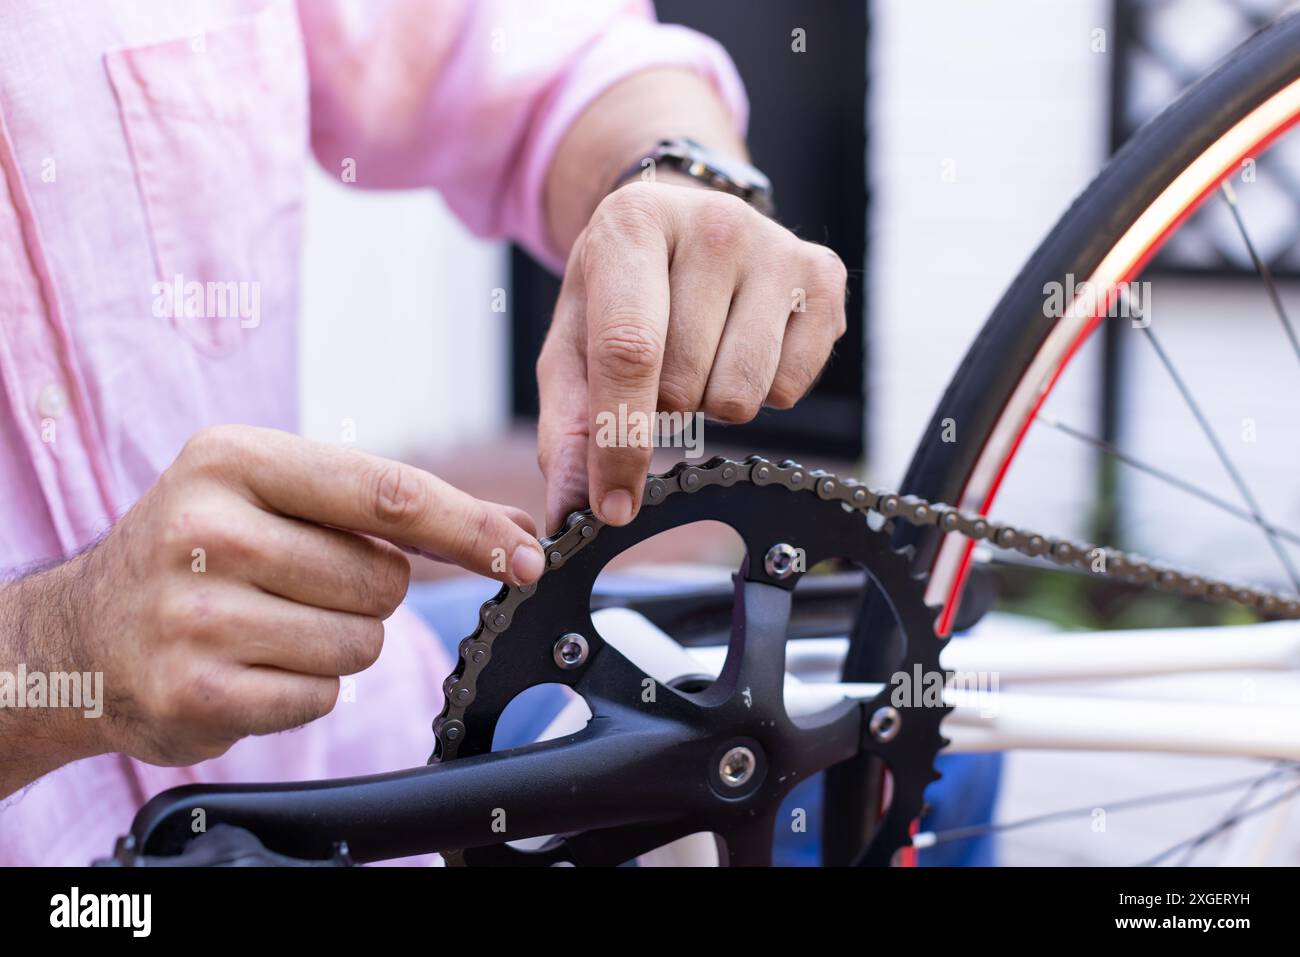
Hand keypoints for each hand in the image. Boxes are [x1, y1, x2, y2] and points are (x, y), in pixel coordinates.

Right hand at [35, 426, 544, 769]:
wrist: (83, 633)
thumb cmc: (203, 551)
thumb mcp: (267, 492)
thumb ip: (382, 505)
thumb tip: (514, 531)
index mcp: (232, 459)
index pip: (387, 493)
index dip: (470, 527)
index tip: (527, 551)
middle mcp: (206, 530)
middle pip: (383, 579)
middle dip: (369, 592)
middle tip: (301, 585)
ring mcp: (195, 615)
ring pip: (358, 642)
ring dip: (337, 642)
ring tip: (268, 624)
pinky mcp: (195, 690)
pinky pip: (320, 698)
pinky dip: (303, 690)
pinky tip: (249, 666)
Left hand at [536, 180, 847, 530]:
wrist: (680, 223)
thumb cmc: (619, 291)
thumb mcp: (572, 344)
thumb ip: (566, 428)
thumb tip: (569, 512)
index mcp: (634, 224)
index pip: (629, 351)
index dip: (619, 440)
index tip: (614, 507)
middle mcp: (714, 224)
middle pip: (685, 385)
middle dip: (663, 409)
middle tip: (657, 370)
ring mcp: (777, 246)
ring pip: (741, 396)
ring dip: (711, 401)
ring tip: (700, 354)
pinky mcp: (824, 277)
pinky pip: (789, 389)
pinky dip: (760, 391)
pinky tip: (743, 346)